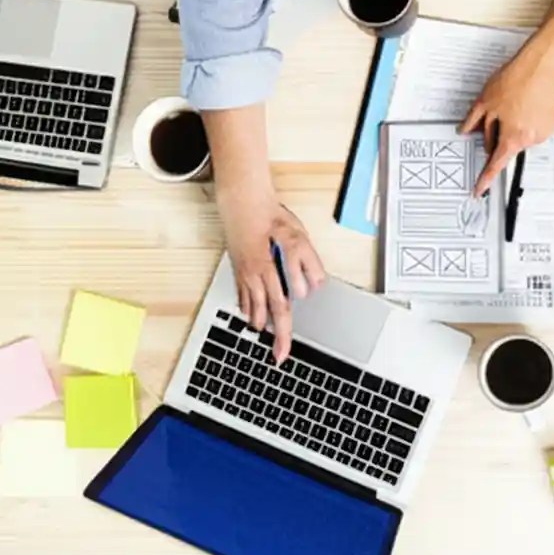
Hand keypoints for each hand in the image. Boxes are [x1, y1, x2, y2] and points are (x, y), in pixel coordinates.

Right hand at [217, 185, 325, 363]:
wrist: (241, 200)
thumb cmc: (268, 215)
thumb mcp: (296, 234)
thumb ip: (307, 260)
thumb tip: (315, 285)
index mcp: (266, 269)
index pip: (279, 307)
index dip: (283, 331)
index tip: (284, 351)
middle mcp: (252, 275)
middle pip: (266, 312)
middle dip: (274, 335)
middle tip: (278, 354)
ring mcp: (243, 271)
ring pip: (252, 305)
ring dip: (260, 321)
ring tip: (266, 334)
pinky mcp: (238, 266)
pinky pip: (242, 294)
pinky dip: (247, 307)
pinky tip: (250, 313)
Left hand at [459, 45, 553, 196]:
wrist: (539, 67)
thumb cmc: (516, 81)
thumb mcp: (485, 102)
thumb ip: (474, 122)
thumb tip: (466, 131)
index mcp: (512, 137)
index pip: (495, 164)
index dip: (485, 178)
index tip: (480, 188)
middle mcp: (529, 139)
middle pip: (507, 146)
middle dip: (499, 134)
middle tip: (500, 111)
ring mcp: (541, 133)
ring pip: (519, 137)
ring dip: (513, 125)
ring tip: (515, 104)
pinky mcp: (549, 125)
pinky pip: (531, 129)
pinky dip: (525, 121)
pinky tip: (525, 106)